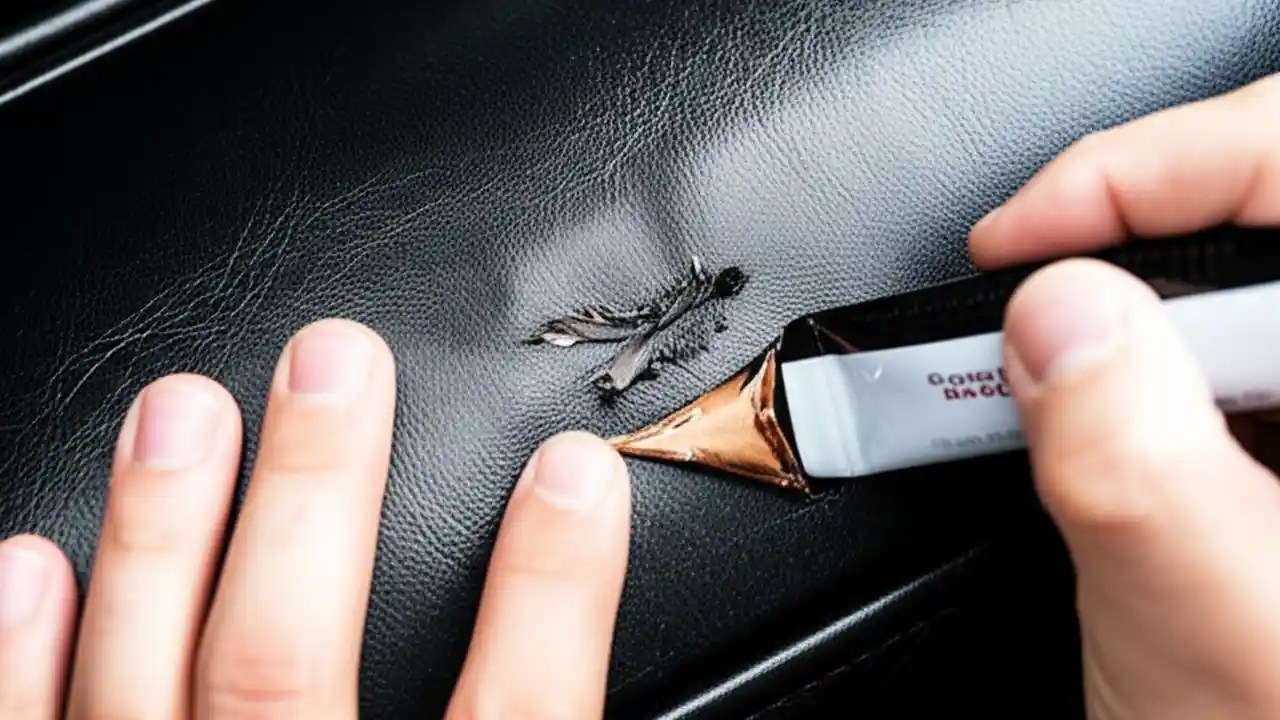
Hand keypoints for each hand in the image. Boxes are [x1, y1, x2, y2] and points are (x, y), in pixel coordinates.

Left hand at [0, 319, 632, 718]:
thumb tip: (588, 591)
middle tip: (329, 363)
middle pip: (289, 664)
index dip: (553, 587)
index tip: (573, 465)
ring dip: (157, 539)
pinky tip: (28, 567)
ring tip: (178, 410)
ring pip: (145, 688)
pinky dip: (22, 660)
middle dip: (311, 498)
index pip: (520, 715)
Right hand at [970, 72, 1279, 718]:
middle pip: (1260, 213)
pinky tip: (1098, 397)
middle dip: (1128, 231)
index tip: (1028, 235)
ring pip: (1231, 278)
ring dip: (1124, 297)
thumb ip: (1131, 456)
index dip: (1154, 172)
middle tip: (1026, 291)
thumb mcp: (1207, 623)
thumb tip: (1057, 310)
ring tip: (1051, 352)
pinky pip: (1212, 345)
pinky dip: (1130, 350)